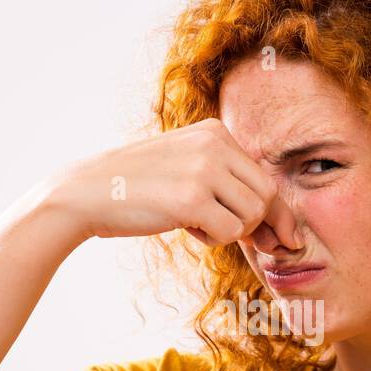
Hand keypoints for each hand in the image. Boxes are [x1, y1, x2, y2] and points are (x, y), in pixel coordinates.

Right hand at [47, 118, 301, 248]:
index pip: (264, 175)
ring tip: (197, 224)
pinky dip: (214, 239)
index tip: (273, 237)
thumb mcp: (187, 167)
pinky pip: (231, 231)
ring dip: (231, 231)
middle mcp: (214, 144)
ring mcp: (204, 169)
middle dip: (254, 223)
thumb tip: (281, 229)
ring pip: (252, 214)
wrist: (88, 192)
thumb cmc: (139, 188)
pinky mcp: (191, 198)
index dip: (271, 212)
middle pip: (267, 195)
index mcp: (215, 131)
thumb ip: (227, 183)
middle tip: (223, 230)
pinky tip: (187, 228)